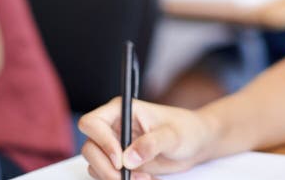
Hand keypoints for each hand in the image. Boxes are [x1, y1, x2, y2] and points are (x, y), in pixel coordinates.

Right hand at [78, 97, 217, 178]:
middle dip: (105, 167)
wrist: (195, 144)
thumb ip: (152, 143)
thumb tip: (128, 158)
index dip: (101, 141)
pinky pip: (106, 175)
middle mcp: (114, 127)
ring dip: (113, 177)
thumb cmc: (186, 130)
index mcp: (122, 110)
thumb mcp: (173, 135)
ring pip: (95, 164)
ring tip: (142, 178)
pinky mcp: (120, 162)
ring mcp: (115, 145)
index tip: (119, 159)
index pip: (92, 123)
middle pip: (89, 148)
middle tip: (125, 177)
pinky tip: (142, 179)